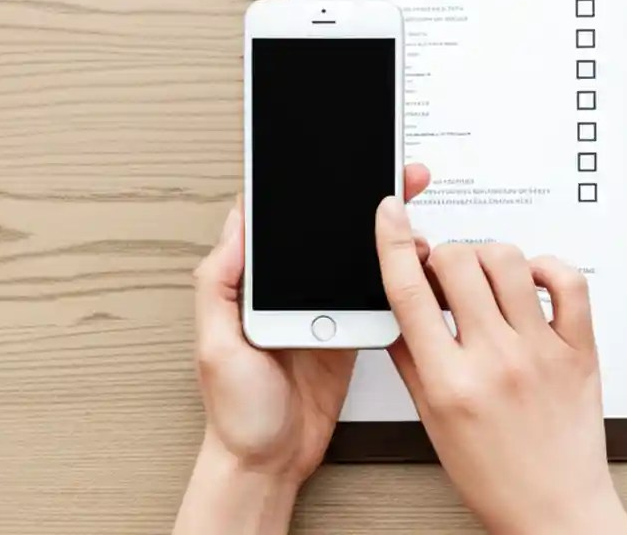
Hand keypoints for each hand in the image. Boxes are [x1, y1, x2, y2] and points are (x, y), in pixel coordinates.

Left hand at [173, 164, 429, 534]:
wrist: (269, 462)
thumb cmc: (235, 411)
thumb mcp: (214, 344)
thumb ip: (219, 284)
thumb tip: (234, 226)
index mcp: (252, 284)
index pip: (277, 221)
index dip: (302, 188)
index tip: (329, 162)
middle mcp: (288, 289)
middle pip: (324, 230)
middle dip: (358, 200)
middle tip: (392, 177)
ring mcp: (321, 308)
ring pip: (355, 258)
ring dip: (382, 235)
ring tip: (408, 212)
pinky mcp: (348, 331)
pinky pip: (375, 296)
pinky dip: (395, 279)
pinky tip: (412, 263)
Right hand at [374, 197, 626, 534]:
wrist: (554, 512)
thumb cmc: (493, 475)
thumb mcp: (431, 419)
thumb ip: (410, 358)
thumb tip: (397, 304)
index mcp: (449, 381)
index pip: (409, 290)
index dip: (392, 241)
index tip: (391, 213)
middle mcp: (495, 361)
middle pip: (457, 261)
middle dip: (442, 255)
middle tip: (445, 273)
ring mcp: (541, 353)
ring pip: (508, 260)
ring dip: (487, 256)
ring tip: (486, 279)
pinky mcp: (580, 351)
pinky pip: (568, 281)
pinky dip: (546, 267)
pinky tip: (532, 281)